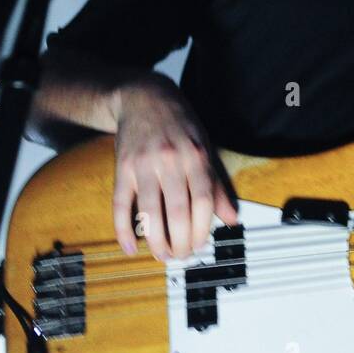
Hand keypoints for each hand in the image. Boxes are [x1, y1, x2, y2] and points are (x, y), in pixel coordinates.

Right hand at [111, 74, 237, 260]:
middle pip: (177, 211)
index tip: (201, 245)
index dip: (203, 229)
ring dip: (156, 241)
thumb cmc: (180, 125)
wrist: (144, 97)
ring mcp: (144, 165)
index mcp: (195, 156)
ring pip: (149, 212)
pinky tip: (130, 247)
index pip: (202, 201)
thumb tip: (232, 218)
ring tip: (162, 255)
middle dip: (180, 242)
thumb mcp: (205, 147)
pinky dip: (124, 229)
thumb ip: (217, 185)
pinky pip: (121, 204)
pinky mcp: (122, 168)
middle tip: (182, 256)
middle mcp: (170, 161)